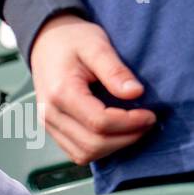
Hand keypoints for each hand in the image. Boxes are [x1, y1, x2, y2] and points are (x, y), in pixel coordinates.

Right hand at [29, 14, 156, 164]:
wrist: (45, 42)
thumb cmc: (71, 41)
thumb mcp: (97, 45)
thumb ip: (115, 70)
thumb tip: (135, 93)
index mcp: (61, 93)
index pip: (99, 122)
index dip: (129, 123)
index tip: (149, 114)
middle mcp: (50, 113)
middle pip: (92, 144)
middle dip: (125, 138)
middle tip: (145, 123)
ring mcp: (48, 124)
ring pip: (84, 153)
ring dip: (113, 147)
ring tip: (131, 129)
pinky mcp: (51, 129)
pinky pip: (76, 152)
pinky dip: (98, 148)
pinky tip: (113, 133)